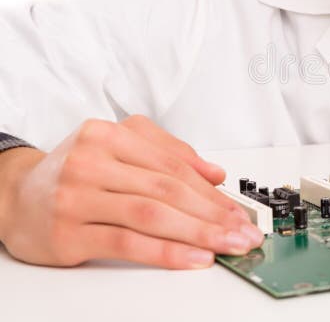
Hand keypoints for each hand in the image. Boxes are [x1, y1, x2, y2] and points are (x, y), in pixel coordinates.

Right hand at [0, 116, 262, 268]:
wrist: (15, 196)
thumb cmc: (77, 173)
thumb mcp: (119, 148)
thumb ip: (169, 154)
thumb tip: (216, 174)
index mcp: (108, 134)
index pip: (173, 164)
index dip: (212, 190)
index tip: (239, 211)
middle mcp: (91, 160)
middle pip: (167, 189)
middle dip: (213, 214)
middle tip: (243, 233)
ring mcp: (77, 196)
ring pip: (152, 215)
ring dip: (198, 233)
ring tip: (227, 246)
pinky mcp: (68, 232)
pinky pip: (128, 243)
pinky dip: (167, 252)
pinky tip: (195, 258)